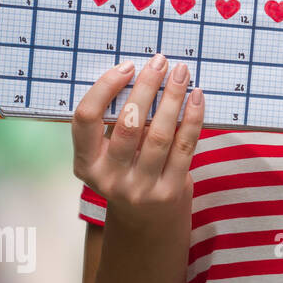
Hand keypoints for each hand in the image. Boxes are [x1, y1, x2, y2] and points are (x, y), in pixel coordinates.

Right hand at [71, 54, 204, 241]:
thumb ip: (117, 123)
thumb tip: (140, 72)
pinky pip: (185, 147)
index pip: (85, 119)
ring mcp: (140, 188)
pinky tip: (197, 97)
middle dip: (146, 87)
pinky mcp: (169, 191)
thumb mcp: (110, 154)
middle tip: (160, 62)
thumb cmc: (129, 171)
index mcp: (86, 163)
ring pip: (160, 135)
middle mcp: (109, 178)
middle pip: (128, 124)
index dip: (104, 89)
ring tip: (181, 73)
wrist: (147, 220)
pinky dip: (193, 118)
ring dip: (172, 98)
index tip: (126, 66)